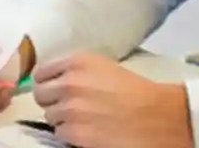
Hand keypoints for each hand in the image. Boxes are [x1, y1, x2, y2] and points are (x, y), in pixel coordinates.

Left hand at [33, 52, 193, 147]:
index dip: (48, 83)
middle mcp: (69, 82)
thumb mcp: (103, 68)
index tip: (55, 90)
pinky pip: (60, 134)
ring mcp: (70, 108)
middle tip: (68, 108)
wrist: (158, 116)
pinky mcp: (75, 132)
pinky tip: (89, 132)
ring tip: (84, 121)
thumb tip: (56, 80)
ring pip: (50, 116)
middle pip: (40, 95)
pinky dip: (71, 136)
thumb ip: (76, 71)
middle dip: (52, 102)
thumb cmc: (136, 91)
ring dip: (63, 120)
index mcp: (76, 62)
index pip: (41, 73)